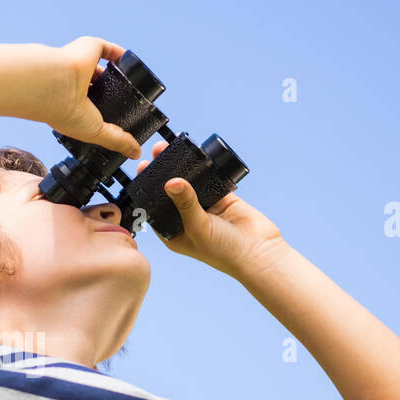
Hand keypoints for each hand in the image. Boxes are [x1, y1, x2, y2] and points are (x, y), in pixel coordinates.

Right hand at [47, 36, 142, 160]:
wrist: (54, 85)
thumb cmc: (63, 111)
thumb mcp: (95, 133)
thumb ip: (116, 141)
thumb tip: (135, 153)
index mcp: (73, 104)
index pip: (92, 107)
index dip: (106, 113)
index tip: (121, 120)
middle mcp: (76, 85)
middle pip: (100, 88)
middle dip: (113, 94)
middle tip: (132, 104)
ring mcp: (82, 66)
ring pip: (103, 69)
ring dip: (118, 75)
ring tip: (136, 86)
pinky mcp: (89, 47)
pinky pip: (108, 49)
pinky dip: (120, 55)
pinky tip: (133, 63)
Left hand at [137, 140, 285, 277]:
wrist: (258, 251)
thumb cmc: (223, 250)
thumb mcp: (198, 227)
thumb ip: (185, 204)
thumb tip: (171, 182)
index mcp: (173, 232)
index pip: (154, 208)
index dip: (147, 191)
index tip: (142, 171)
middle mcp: (185, 218)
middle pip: (169, 192)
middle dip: (161, 174)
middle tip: (155, 155)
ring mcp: (203, 206)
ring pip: (187, 182)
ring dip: (180, 167)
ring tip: (169, 149)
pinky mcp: (219, 197)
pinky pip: (207, 178)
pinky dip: (201, 167)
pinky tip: (193, 153)